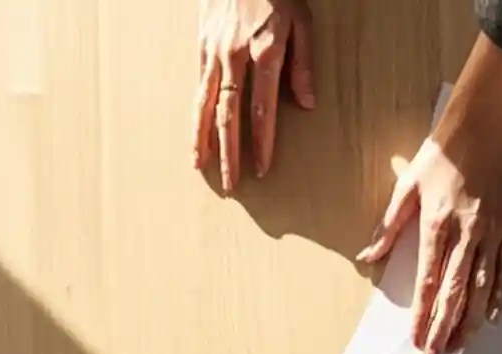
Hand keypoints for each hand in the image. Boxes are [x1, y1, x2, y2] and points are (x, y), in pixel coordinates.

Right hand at [194, 0, 314, 192]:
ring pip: (204, 104)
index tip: (262, 168)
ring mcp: (214, 53)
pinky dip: (194, 115)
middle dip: (229, 152)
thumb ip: (303, 64)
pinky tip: (194, 134)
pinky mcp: (201, 48)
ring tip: (201, 167)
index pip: (262, 109)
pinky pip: (197, 88)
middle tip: (231, 183)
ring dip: (203, 139)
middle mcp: (234, 57)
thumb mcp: (302, 23)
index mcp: (264, 53)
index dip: (262, 142)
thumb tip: (307, 104)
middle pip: (228, 114)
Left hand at [356, 34, 501, 353]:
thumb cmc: (442, 151)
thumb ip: (389, 226)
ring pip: (482, 288)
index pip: (429, 283)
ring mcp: (492, 232)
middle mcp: (467, 234)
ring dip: (472, 321)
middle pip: (456, 294)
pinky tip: (494, 317)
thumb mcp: (407, 185)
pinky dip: (501, 295)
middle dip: (445, 330)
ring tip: (463, 348)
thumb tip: (369, 257)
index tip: (417, 343)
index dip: (423, 318)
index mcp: (436, 225)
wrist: (484, 122)